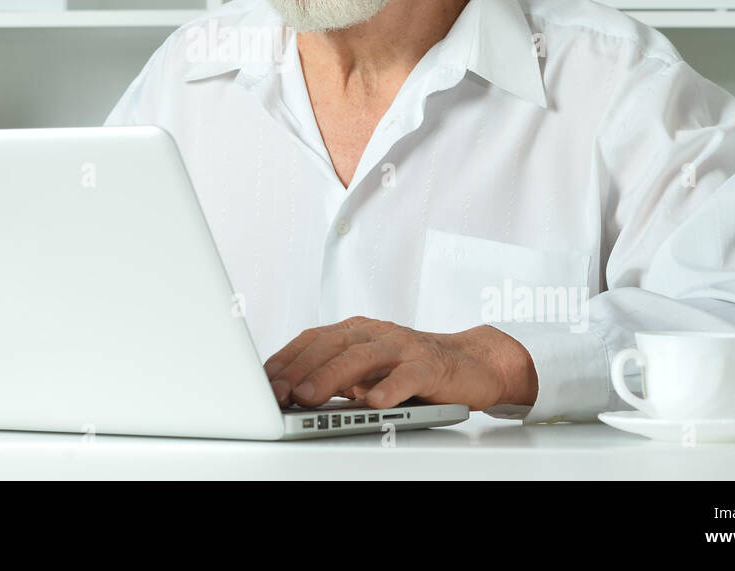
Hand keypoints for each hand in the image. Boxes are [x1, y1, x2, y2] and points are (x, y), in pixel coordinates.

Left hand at [263, 317, 538, 410]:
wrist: (471, 362)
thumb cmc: (411, 368)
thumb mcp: (367, 372)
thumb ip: (335, 378)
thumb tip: (291, 393)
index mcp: (356, 332)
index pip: (312, 340)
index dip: (286, 360)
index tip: (263, 383)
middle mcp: (376, 333)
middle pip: (331, 345)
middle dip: (300, 369)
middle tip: (279, 393)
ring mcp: (403, 347)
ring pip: (363, 357)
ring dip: (332, 376)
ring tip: (311, 396)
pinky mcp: (430, 365)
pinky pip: (407, 375)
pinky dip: (389, 388)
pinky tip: (373, 402)